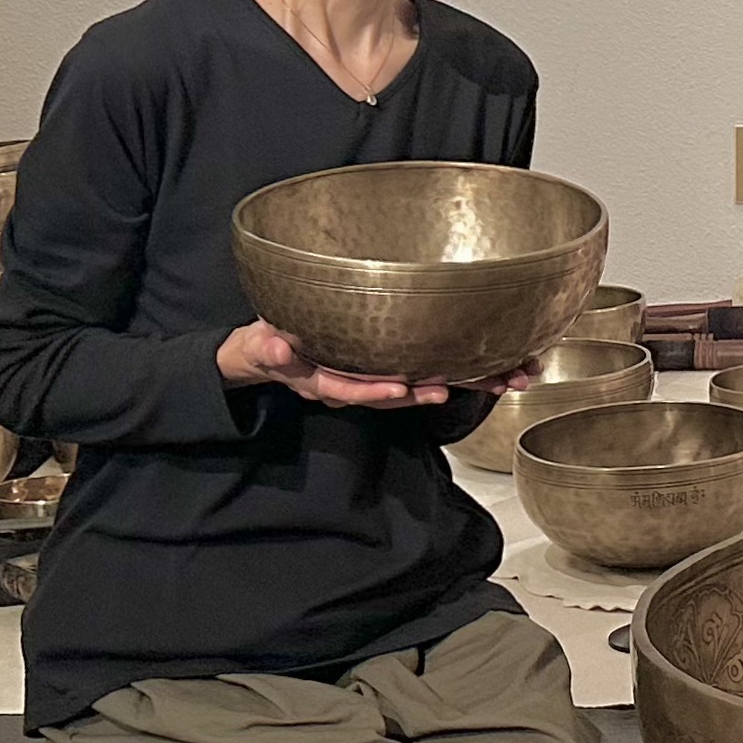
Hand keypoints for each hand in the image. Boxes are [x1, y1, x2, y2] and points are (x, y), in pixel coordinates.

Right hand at [217, 322, 513, 410]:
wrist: (270, 355)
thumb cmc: (266, 349)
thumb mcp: (258, 349)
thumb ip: (266, 350)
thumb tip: (276, 350)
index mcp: (324, 382)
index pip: (351, 389)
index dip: (373, 391)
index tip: (397, 388)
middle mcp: (354, 384)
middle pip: (393, 392)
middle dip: (424, 394)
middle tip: (452, 392)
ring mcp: (371, 377)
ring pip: (414, 385)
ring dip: (451, 384)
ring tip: (483, 382)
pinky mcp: (384, 366)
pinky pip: (420, 370)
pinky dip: (452, 370)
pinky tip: (483, 366)